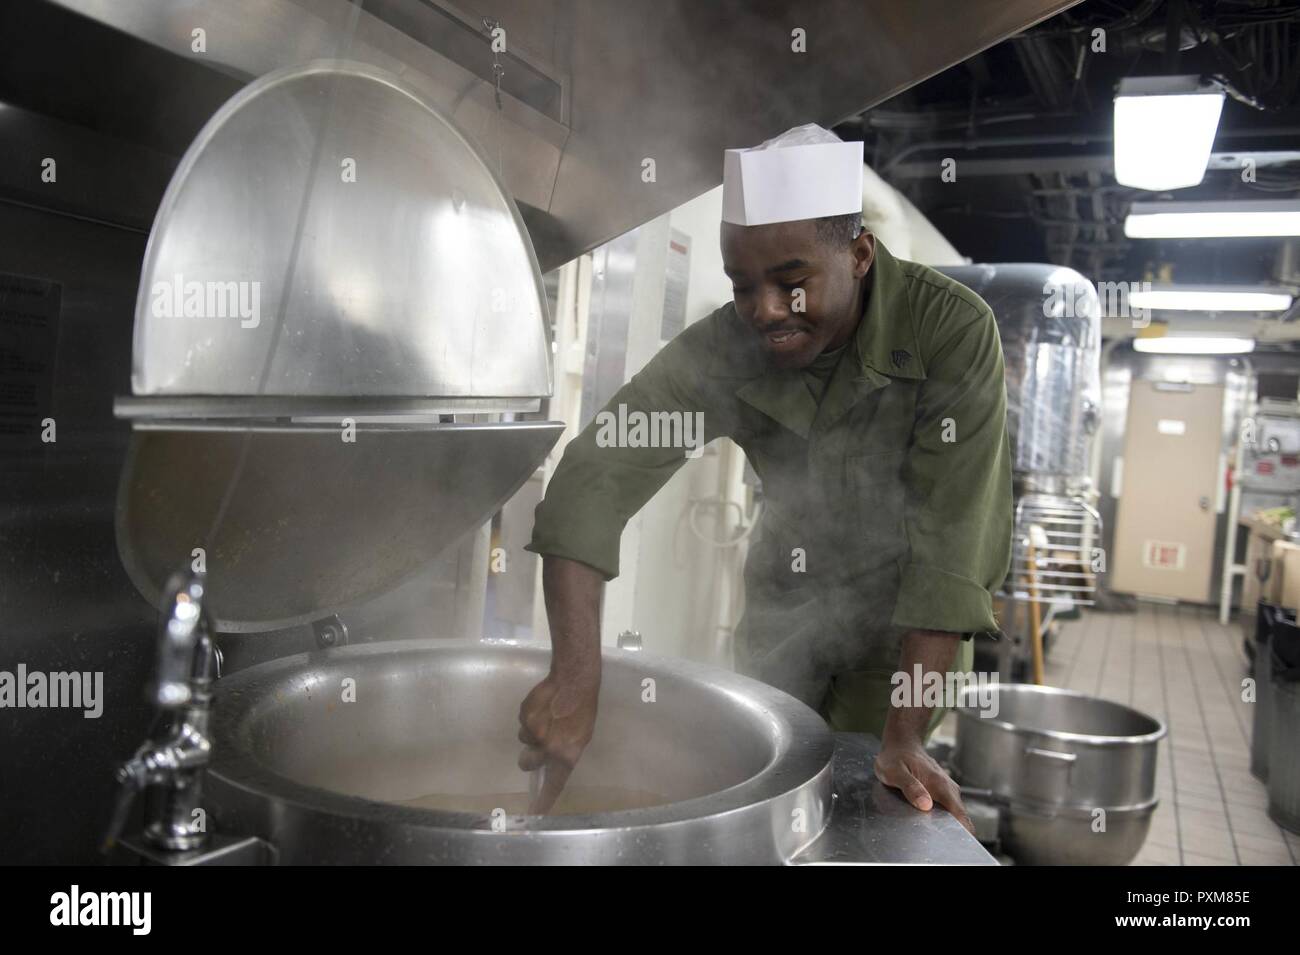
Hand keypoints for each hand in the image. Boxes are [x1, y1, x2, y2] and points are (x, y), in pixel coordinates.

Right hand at [517, 671, 598, 813]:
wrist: (574, 681)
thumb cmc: (583, 709)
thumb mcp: (582, 736)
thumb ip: (565, 753)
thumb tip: (552, 764)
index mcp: (566, 755)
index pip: (553, 784)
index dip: (544, 800)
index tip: (535, 813)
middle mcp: (548, 747)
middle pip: (527, 763)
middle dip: (530, 755)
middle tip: (540, 741)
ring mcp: (534, 731)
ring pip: (524, 740)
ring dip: (532, 733)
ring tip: (546, 716)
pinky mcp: (524, 716)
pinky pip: (522, 723)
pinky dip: (530, 717)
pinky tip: (542, 706)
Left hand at [874, 740, 974, 834]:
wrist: (901, 744)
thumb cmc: (896, 757)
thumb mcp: (894, 772)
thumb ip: (910, 787)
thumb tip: (926, 805)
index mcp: (940, 785)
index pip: (960, 815)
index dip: (962, 833)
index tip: (955, 845)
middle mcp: (949, 787)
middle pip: (958, 819)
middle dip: (951, 833)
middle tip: (935, 844)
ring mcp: (947, 789)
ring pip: (952, 815)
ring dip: (944, 825)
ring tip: (929, 833)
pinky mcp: (942, 792)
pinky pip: (946, 809)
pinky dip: (939, 818)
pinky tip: (926, 821)